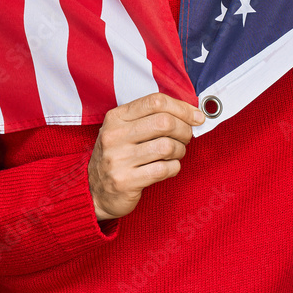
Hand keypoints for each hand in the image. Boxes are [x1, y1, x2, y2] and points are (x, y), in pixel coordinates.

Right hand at [87, 92, 204, 220]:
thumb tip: (193, 113)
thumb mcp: (126, 130)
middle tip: (186, 137)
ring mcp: (118, 159)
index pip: (155, 101)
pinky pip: (164, 169)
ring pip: (167, 146)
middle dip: (184, 130)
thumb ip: (153, 117)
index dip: (182, 108)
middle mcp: (114, 136)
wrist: (95, 191)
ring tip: (176, 154)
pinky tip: (168, 167)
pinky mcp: (126, 181)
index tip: (196, 117)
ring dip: (180, 150)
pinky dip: (174, 167)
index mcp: (116, 117)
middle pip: (164, 122)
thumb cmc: (119, 156)